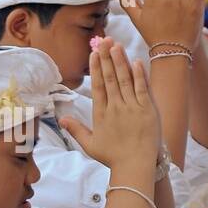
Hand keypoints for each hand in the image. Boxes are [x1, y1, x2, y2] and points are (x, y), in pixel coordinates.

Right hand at [60, 37, 161, 171]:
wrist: (135, 167)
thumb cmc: (113, 157)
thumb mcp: (90, 145)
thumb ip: (76, 130)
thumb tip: (60, 120)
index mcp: (101, 114)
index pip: (98, 86)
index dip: (96, 69)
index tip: (93, 54)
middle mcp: (115, 108)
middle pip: (110, 78)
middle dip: (106, 58)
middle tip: (102, 40)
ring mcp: (132, 108)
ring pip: (125, 80)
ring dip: (120, 61)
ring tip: (115, 45)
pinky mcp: (147, 110)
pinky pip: (142, 89)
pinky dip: (139, 75)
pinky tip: (136, 61)